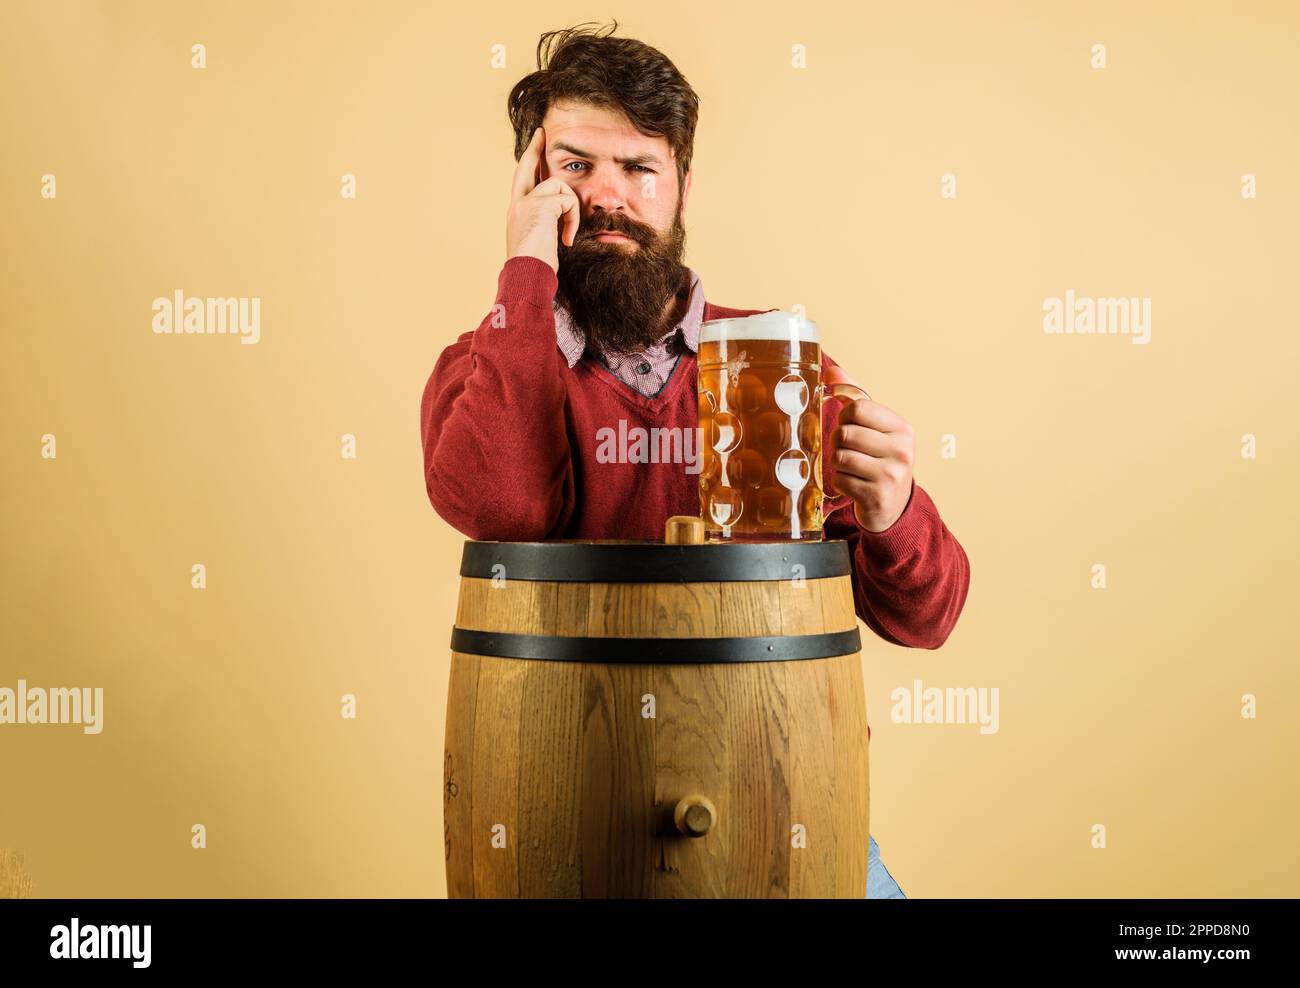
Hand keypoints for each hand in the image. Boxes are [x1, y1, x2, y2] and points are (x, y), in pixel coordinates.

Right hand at [506, 127, 581, 273]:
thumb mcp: (538, 242)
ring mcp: (526, 202)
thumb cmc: (534, 268)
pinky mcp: (540, 204)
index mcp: (516, 212)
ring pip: (558, 185)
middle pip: (526, 166)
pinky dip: (573, 219)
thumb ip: (544, 224)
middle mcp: (517, 203)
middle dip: (534, 147)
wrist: (526, 276)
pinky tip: (567, 239)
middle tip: (542, 132)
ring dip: (570, 208)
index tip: (534, 144)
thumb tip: (559, 217)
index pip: (522, 181)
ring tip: (567, 234)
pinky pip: (568, 200)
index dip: (529, 162)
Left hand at [824, 363, 914, 532]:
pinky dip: (840, 482)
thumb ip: (855, 396)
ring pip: (839, 457)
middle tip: (848, 450)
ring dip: (837, 463)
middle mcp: (901, 451)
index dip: (845, 417)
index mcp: (902, 428)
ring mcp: (891, 475)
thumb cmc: (880, 458)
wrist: (894, 505)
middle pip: (844, 433)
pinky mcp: (877, 496)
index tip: (851, 426)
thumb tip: (832, 371)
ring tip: (851, 467)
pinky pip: (839, 480)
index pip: (857, 408)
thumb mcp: (875, 426)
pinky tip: (854, 484)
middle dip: (838, 442)